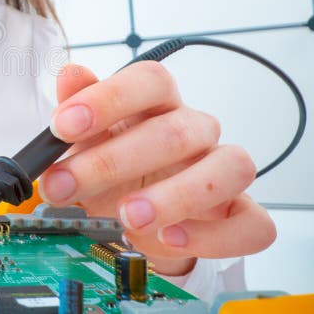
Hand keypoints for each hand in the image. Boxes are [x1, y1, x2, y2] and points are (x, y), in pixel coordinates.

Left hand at [38, 62, 275, 275]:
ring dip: (176, 195)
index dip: (108, 98)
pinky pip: (252, 224)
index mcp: (157, 103)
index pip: (150, 80)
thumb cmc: (114, 168)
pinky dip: (214, 236)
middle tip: (65, 186)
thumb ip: (76, 109)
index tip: (62, 126)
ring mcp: (223, 170)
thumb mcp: (84, 141)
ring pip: (229, 167)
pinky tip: (169, 238)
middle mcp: (195, 130)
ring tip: (128, 216)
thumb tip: (70, 75)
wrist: (135, 218)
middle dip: (112, 161)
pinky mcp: (241, 215)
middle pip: (175, 131)